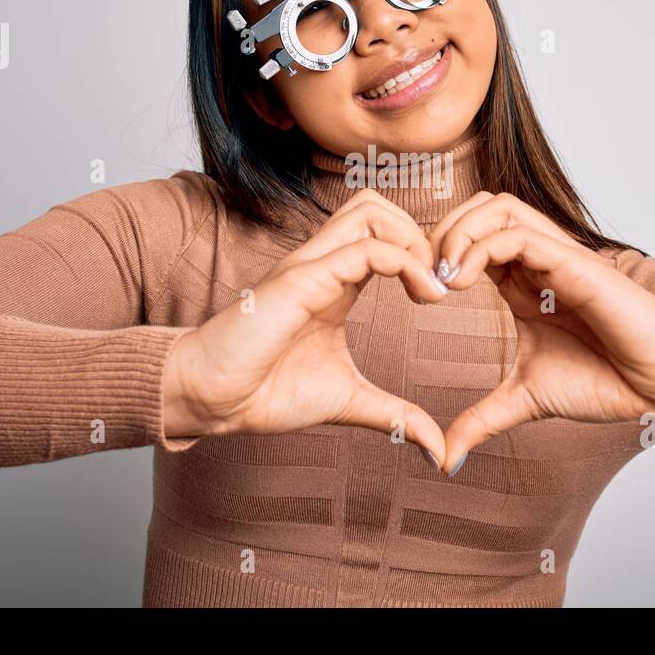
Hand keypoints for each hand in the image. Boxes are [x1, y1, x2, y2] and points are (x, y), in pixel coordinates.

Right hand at [163, 189, 450, 464]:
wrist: (214, 399)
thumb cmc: (267, 392)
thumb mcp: (350, 400)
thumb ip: (396, 415)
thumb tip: (438, 449)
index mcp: (334, 281)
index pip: (382, 232)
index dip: (421, 253)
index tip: (440, 296)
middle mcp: (323, 263)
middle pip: (378, 206)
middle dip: (420, 233)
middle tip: (438, 283)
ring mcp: (311, 266)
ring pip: (371, 210)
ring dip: (414, 238)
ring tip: (430, 286)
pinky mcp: (303, 279)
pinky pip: (364, 249)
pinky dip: (405, 261)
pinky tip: (423, 296)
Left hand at [427, 192, 654, 471]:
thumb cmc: (605, 381)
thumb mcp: (526, 399)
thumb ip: (482, 419)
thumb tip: (445, 456)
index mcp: (523, 279)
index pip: (472, 235)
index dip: (437, 252)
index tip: (419, 293)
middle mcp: (538, 260)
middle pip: (480, 206)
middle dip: (441, 231)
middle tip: (422, 278)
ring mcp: (557, 257)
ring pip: (499, 207)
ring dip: (459, 232)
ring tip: (441, 276)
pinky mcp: (576, 264)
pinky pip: (522, 234)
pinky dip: (483, 247)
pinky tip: (462, 281)